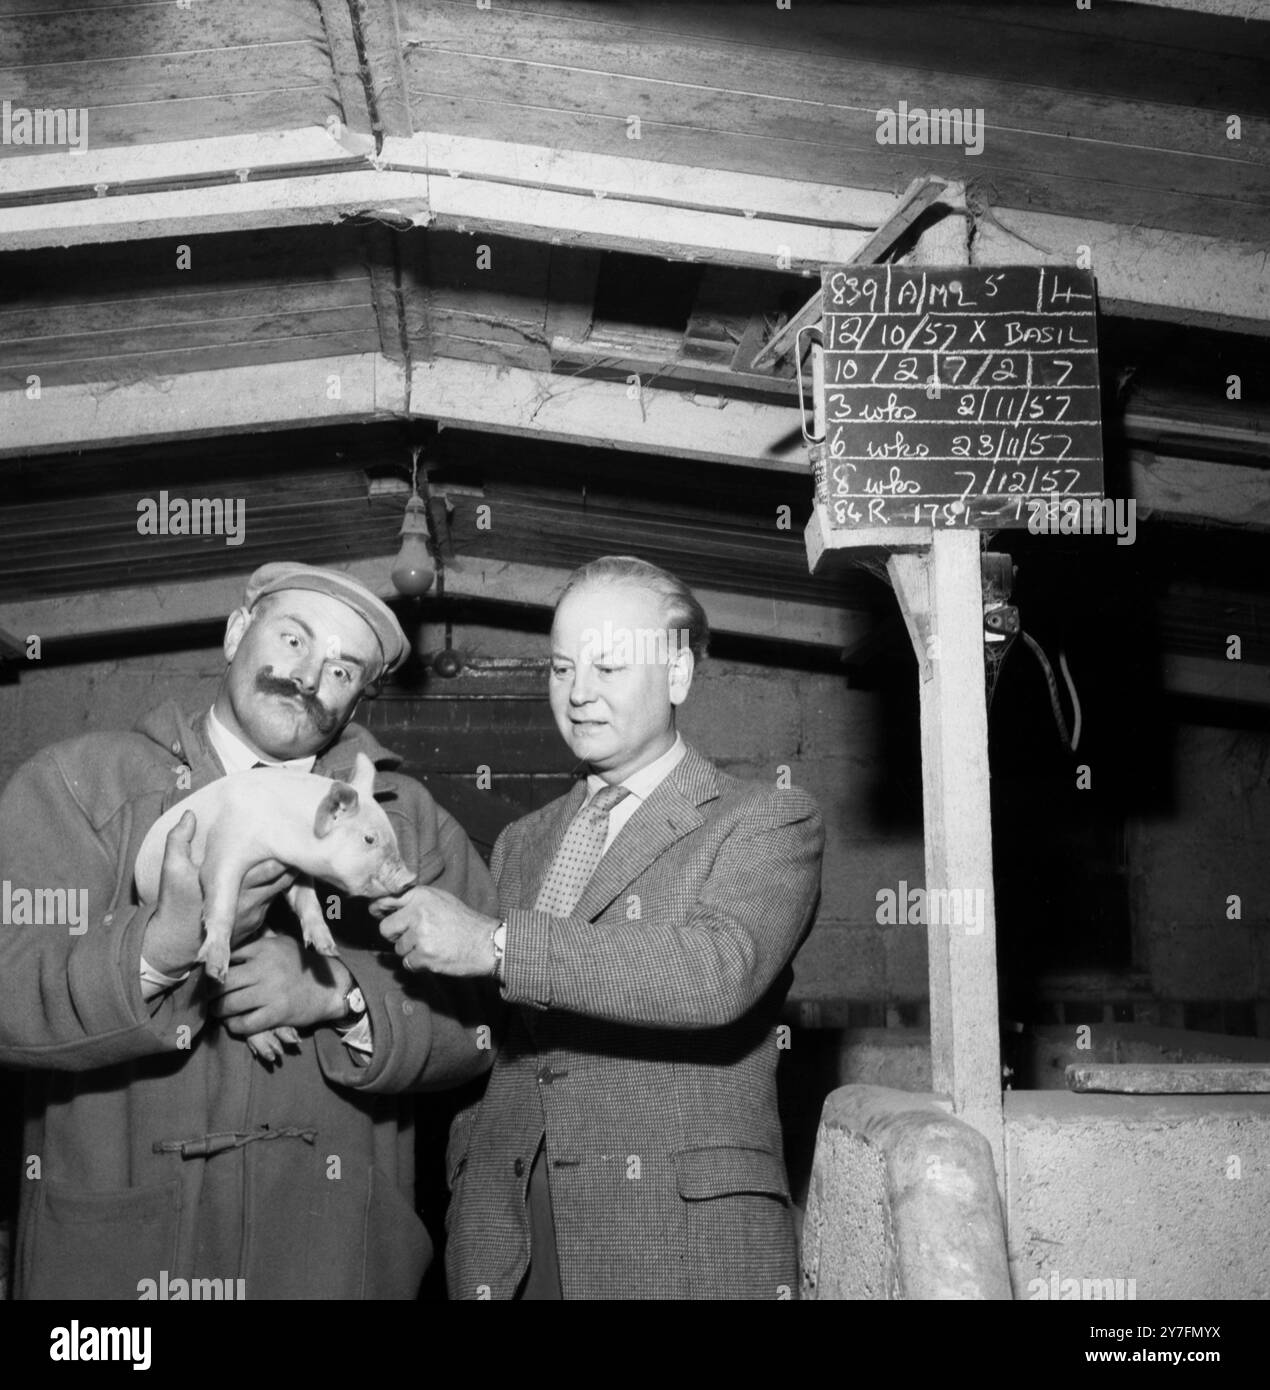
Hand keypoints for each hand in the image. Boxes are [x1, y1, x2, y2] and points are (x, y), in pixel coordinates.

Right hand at [141, 810, 294, 976]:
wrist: (175, 946)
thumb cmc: (174, 904)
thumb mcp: (171, 869)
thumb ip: (179, 839)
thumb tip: (189, 814)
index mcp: (230, 885)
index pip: (268, 866)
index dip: (282, 851)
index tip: (286, 833)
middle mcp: (247, 901)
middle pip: (283, 877)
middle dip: (292, 859)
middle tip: (299, 840)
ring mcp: (254, 913)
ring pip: (282, 889)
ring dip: (289, 872)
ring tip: (295, 852)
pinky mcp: (257, 923)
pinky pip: (275, 901)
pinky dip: (280, 887)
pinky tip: (284, 872)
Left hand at [212, 931, 350, 1037]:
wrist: (331, 987)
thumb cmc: (302, 965)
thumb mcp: (282, 945)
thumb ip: (257, 945)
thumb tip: (226, 946)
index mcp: (265, 948)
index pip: (228, 956)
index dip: (214, 968)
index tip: (208, 976)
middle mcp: (265, 968)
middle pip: (223, 982)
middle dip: (211, 993)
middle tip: (207, 997)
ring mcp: (270, 992)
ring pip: (229, 1004)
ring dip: (218, 1010)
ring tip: (216, 1010)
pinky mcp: (276, 1014)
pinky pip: (244, 1024)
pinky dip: (234, 1026)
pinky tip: (233, 1023)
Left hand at [372, 886, 498, 977]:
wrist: (486, 943)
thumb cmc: (464, 922)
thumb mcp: (440, 900)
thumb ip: (414, 901)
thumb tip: (383, 905)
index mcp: (421, 895)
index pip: (385, 900)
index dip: (378, 909)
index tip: (377, 913)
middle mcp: (418, 912)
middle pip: (386, 929)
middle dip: (397, 936)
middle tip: (416, 936)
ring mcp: (420, 934)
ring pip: (398, 949)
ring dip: (412, 951)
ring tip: (433, 945)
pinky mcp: (424, 955)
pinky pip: (408, 963)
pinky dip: (419, 964)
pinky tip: (436, 956)